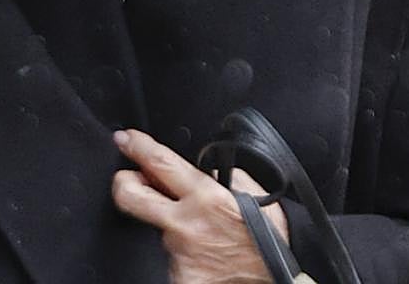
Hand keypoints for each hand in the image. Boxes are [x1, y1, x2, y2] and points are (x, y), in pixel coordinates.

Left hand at [110, 128, 287, 283]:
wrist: (284, 276)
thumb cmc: (271, 235)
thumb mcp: (248, 190)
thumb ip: (216, 175)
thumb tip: (194, 169)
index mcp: (206, 197)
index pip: (159, 163)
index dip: (136, 147)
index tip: (124, 139)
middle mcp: (186, 225)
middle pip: (129, 196)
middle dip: (125, 183)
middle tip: (133, 181)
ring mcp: (180, 254)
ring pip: (157, 230)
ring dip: (172, 227)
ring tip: (201, 233)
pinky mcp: (182, 278)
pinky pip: (172, 259)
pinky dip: (184, 256)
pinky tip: (203, 254)